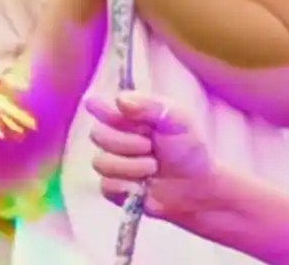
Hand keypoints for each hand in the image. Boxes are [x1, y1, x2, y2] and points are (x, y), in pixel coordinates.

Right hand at [87, 93, 213, 222]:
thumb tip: (119, 99)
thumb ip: (150, 106)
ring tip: (153, 167)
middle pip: (97, 135)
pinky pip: (107, 185)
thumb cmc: (189, 149)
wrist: (196, 188)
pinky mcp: (115, 189)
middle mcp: (119, 138)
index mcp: (132, 118)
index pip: (105, 109)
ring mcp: (114, 164)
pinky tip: (144, 186)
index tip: (92, 104)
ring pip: (101, 162)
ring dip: (131, 166)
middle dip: (124, 143)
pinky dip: (128, 186)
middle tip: (150, 146)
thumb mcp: (178, 120)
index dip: (98, 108)